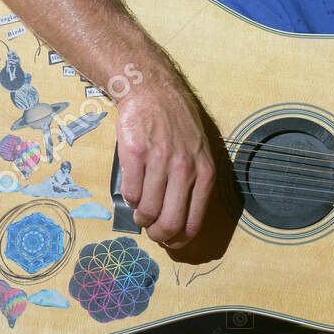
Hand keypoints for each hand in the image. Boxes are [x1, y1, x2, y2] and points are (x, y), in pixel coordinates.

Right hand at [111, 67, 217, 249]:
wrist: (153, 92)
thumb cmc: (178, 126)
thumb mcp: (199, 154)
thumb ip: (194, 185)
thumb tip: (180, 223)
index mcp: (204, 173)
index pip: (193, 223)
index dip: (178, 240)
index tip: (169, 241)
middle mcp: (185, 168)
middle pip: (169, 223)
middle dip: (158, 236)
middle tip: (151, 231)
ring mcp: (160, 160)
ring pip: (147, 210)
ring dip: (141, 216)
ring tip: (140, 208)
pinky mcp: (136, 153)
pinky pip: (129, 192)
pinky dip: (129, 198)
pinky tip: (133, 188)